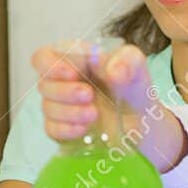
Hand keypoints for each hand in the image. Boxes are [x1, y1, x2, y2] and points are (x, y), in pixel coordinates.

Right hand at [31, 42, 187, 171]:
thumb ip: (128, 61)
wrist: (143, 123)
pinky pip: (52, 130)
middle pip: (43, 85)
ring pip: (47, 108)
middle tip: (90, 96)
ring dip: (69, 112)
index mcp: (73, 61)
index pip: (43, 57)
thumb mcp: (137, 69)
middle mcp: (62, 83)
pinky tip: (83, 129)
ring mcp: (61, 107)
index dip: (50, 65)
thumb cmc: (134, 89)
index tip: (72, 74)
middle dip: (65, 92)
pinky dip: (66, 129)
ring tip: (94, 114)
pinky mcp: (64, 130)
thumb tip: (112, 71)